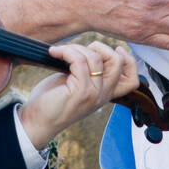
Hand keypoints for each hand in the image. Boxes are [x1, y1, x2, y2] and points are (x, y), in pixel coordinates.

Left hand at [18, 42, 139, 147]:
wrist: (37, 122)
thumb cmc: (53, 101)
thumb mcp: (77, 85)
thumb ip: (89, 72)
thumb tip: (91, 50)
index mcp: (105, 94)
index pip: (132, 80)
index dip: (129, 61)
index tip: (115, 50)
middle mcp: (103, 95)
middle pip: (118, 62)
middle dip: (100, 47)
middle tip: (80, 50)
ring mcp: (93, 94)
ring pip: (95, 58)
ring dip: (76, 48)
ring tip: (61, 52)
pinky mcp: (80, 92)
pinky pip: (79, 60)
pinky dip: (66, 51)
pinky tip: (54, 53)